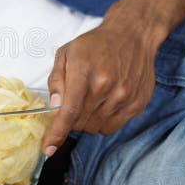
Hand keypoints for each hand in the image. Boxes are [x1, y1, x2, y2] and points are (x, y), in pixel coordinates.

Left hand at [41, 19, 160, 157]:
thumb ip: (56, 81)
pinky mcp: (136, 104)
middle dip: (70, 120)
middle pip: (79, 124)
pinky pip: (111, 128)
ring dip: (86, 121)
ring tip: (91, 98)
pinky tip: (105, 102)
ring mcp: (124, 97)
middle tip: (74, 102)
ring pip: (94, 128)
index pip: (69, 111)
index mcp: (84, 71)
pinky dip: (102, 121)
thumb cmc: (95, 44)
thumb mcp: (66, 53)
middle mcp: (106, 86)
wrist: (133, 35)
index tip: (48, 149)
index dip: (56, 133)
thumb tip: (54, 107)